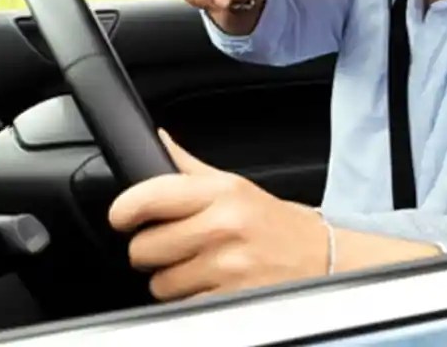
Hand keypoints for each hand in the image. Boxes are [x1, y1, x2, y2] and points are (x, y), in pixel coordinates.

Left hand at [107, 131, 329, 300]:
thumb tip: (158, 140)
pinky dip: (190, 301)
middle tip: (176, 246)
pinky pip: (181, 306)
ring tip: (200, 267)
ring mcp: (228, 267)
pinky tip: (212, 285)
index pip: (148, 197)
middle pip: (144, 248)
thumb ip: (189, 167)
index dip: (124, 211)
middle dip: (153, 252)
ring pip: (159, 283)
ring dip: (172, 281)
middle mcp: (224, 226)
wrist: (323, 259)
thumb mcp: (237, 187)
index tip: (123, 218)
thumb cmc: (276, 225)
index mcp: (222, 192)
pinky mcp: (230, 300)